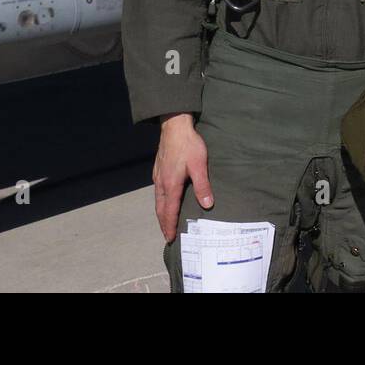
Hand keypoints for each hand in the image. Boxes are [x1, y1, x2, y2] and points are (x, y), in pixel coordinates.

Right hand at [154, 112, 211, 241]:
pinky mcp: (158, 169)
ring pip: (157, 200)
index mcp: (171, 184)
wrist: (174, 126)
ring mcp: (158, 176)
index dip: (170, 226)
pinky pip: (158, 191)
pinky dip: (160, 202)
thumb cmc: (188, 145)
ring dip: (161, 213)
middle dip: (163, 223)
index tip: (171, 238)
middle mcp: (161, 183)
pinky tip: (165, 201)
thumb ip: (202, 186)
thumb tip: (207, 205)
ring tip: (166, 223)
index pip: (169, 211)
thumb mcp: (199, 165)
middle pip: (160, 209)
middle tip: (167, 236)